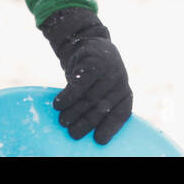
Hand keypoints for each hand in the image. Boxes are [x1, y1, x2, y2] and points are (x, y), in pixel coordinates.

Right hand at [39, 7, 132, 143]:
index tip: (99, 141)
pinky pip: (79, 82)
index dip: (110, 128)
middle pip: (101, 107)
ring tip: (63, 121)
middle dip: (86, 122)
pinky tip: (58, 104)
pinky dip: (68, 95)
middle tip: (72, 134)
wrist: (88, 42)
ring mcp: (108, 69)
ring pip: (89, 96)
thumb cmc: (95, 76)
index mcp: (124, 91)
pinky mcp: (92, 61)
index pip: (121, 113)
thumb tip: (89, 131)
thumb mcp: (102, 90)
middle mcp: (120, 80)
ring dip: (74, 111)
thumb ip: (97, 106)